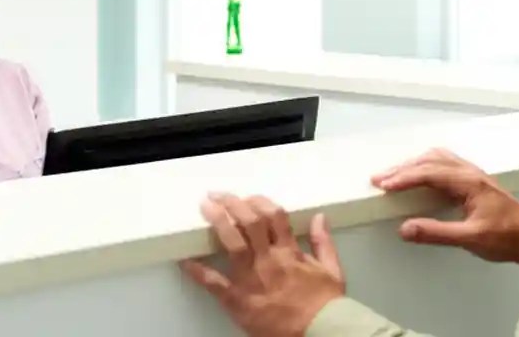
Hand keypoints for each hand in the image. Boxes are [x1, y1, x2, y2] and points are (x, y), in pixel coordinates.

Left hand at [181, 193, 345, 336]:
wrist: (319, 333)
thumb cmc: (325, 306)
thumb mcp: (332, 271)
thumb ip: (323, 242)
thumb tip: (319, 217)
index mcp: (289, 252)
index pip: (272, 215)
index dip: (258, 201)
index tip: (247, 197)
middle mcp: (268, 259)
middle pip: (248, 221)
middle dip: (231, 203)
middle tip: (217, 195)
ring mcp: (251, 278)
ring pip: (231, 241)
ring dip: (217, 221)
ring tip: (204, 207)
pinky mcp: (237, 299)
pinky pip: (214, 282)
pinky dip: (197, 270)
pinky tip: (185, 259)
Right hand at [373, 148, 518, 268]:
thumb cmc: (505, 238)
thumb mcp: (470, 239)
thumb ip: (437, 233)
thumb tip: (404, 228)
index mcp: (468, 182)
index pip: (429, 172)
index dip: (404, 178)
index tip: (383, 186)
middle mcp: (469, 171)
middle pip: (430, 160)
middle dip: (403, 168)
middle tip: (379, 180)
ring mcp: (473, 174)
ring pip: (438, 158)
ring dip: (414, 164)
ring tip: (394, 175)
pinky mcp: (475, 180)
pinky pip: (444, 163)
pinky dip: (425, 165)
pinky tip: (420, 175)